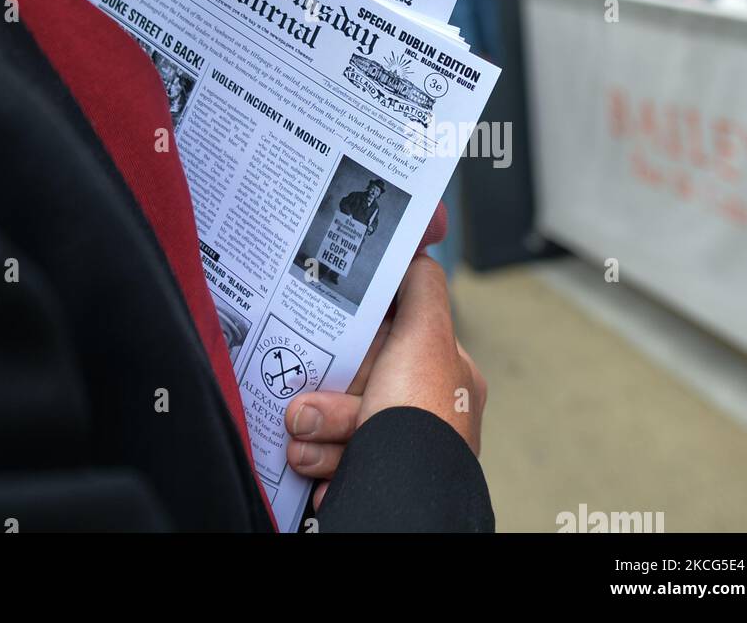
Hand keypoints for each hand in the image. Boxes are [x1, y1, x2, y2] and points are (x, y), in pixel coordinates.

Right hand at [285, 255, 485, 506]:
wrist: (404, 497)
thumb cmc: (423, 419)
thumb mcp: (428, 334)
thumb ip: (420, 286)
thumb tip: (414, 249)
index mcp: (440, 377)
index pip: (389, 339)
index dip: (355, 338)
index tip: (326, 337)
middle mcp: (418, 413)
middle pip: (354, 382)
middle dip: (324, 395)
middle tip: (306, 405)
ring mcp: (394, 448)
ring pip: (335, 420)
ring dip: (315, 426)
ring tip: (307, 438)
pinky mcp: (369, 477)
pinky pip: (326, 459)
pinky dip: (317, 462)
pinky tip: (320, 469)